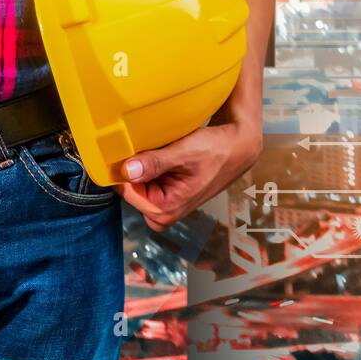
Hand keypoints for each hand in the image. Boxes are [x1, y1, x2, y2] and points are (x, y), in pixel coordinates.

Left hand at [116, 120, 261, 231]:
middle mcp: (164, 212)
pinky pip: (147, 181)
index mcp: (166, 209)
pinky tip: (163, 153)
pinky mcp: (168, 194)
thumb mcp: (185, 153)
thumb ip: (155, 163)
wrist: (237, 147)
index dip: (122, 170)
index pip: (126, 192)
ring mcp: (166, 204)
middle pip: (129, 190)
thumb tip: (127, 171)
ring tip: (160, 150)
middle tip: (145, 147)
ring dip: (142, 166)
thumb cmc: (217, 151)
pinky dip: (150, 166)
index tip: (123, 150)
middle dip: (133, 169)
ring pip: (137, 184)